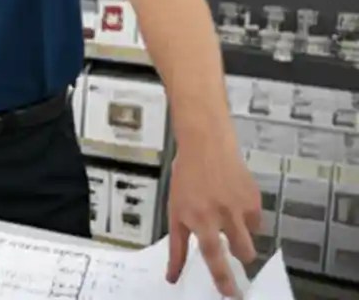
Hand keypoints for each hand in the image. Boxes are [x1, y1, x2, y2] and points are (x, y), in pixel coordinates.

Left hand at [165, 142, 261, 296]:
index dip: (223, 278)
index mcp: (199, 218)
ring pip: (251, 239)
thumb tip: (172, 276)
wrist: (206, 145)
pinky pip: (256, 222)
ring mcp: (241, 206)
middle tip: (232, 253)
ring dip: (242, 239)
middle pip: (243, 252)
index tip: (231, 295)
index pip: (213, 256)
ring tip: (228, 221)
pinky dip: (247, 220)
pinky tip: (234, 204)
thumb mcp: (174, 212)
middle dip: (240, 258)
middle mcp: (222, 214)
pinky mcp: (255, 198)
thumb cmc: (186, 179)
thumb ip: (176, 246)